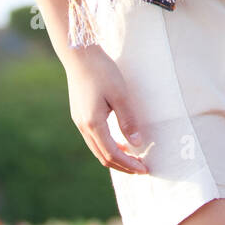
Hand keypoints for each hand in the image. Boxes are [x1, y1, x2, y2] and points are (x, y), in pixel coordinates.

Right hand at [65, 44, 151, 173]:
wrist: (80, 55)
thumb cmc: (102, 71)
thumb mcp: (120, 95)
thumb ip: (127, 121)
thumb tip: (135, 144)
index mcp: (93, 124)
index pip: (112, 154)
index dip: (129, 164)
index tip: (144, 169)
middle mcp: (83, 126)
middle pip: (103, 156)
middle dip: (122, 166)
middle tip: (141, 168)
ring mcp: (79, 121)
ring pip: (97, 149)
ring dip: (114, 156)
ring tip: (132, 158)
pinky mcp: (79, 114)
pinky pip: (94, 139)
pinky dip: (107, 146)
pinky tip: (119, 142)